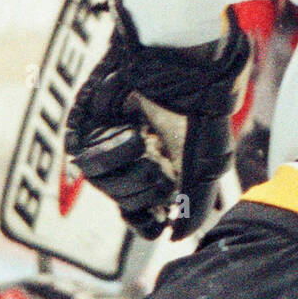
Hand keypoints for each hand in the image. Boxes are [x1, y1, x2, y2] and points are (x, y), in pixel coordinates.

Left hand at [66, 0, 250, 239]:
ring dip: (128, 172)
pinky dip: (111, 153)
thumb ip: (197, 204)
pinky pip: (87, 159)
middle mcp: (136, 156)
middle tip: (159, 172)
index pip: (145, 211)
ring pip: (104, 185)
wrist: (183, 60)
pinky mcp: (86, 125)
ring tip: (146, 144)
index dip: (147, 221)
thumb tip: (179, 238)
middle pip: (125, 202)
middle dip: (141, 193)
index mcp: (165, 165)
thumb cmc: (203, 103)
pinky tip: (134, 134)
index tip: (157, 224)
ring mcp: (110, 140)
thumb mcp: (211, 162)